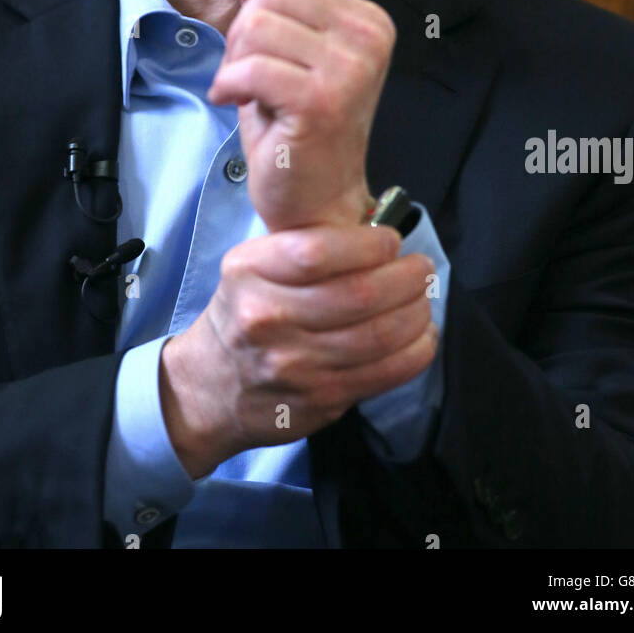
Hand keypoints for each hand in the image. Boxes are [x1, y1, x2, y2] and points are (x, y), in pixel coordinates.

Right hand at [159, 223, 437, 478]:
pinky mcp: (319, 400)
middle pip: (358, 295)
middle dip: (406, 278)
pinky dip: (415, 352)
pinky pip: (383, 374)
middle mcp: (267, 318)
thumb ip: (301, 250)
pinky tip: (424, 336)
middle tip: (422, 269)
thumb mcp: (251, 268)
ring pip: (378, 335)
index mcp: (250, 272)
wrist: (209, 387)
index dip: (367, 245)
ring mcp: (294, 364)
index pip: (318, 252)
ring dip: (416, 313)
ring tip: (424, 299)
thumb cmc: (243, 315)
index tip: (391, 240)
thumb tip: (374, 233)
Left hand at [206, 0, 396, 230]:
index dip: (259, 12)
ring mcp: (352, 70)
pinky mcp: (324, 102)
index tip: (263, 56)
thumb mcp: (280, 50)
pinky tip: (234, 105)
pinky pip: (252, 69)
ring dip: (235, 65)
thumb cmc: (295, 124)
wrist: (315, 199)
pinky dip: (230, 86)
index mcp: (368, 20)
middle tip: (251, 78)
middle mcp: (370, 38)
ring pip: (256, 29)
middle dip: (243, 36)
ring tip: (250, 96)